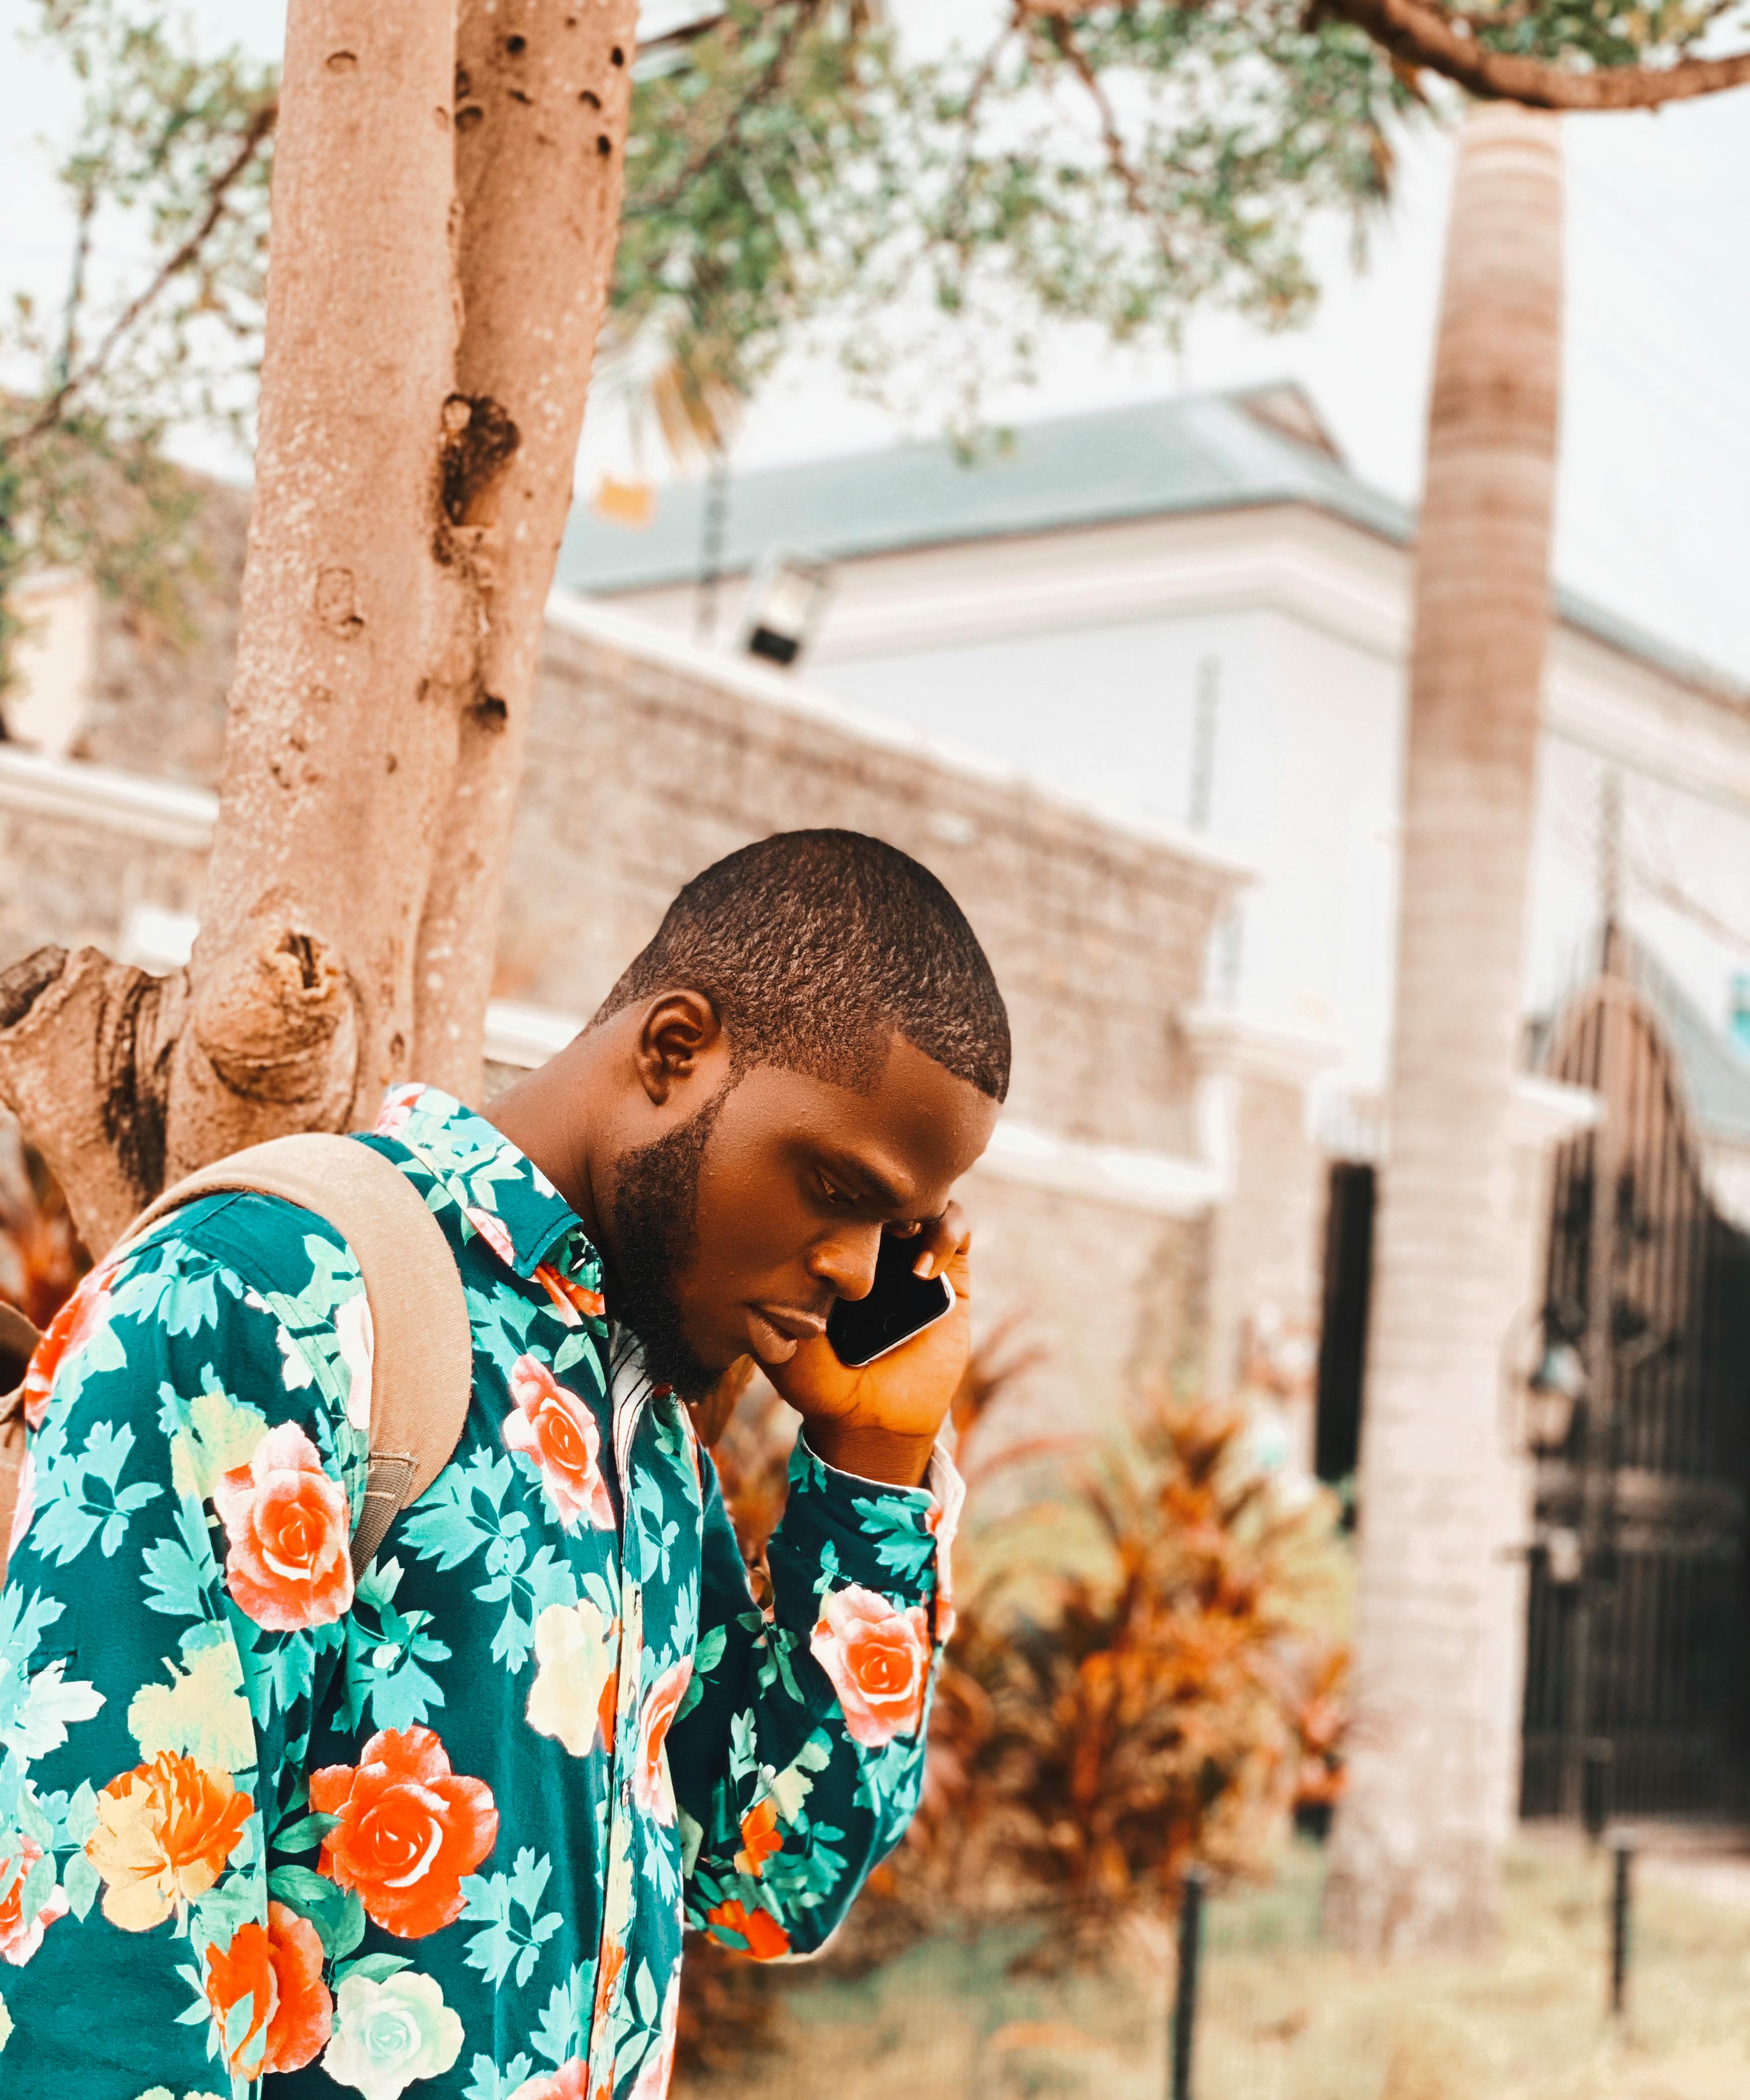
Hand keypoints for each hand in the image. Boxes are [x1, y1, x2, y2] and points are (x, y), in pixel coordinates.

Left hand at [764, 1205, 971, 1487]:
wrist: (871, 1419)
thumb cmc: (820, 1382)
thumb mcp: (787, 1345)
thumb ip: (787, 1306)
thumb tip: (818, 1258)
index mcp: (835, 1249)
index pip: (840, 1194)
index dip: (841, 1185)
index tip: (833, 1199)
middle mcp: (875, 1247)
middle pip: (884, 1187)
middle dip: (882, 1186)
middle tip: (874, 1207)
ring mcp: (913, 1256)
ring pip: (925, 1197)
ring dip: (917, 1204)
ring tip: (903, 1232)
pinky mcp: (951, 1276)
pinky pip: (957, 1230)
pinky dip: (945, 1234)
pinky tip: (924, 1271)